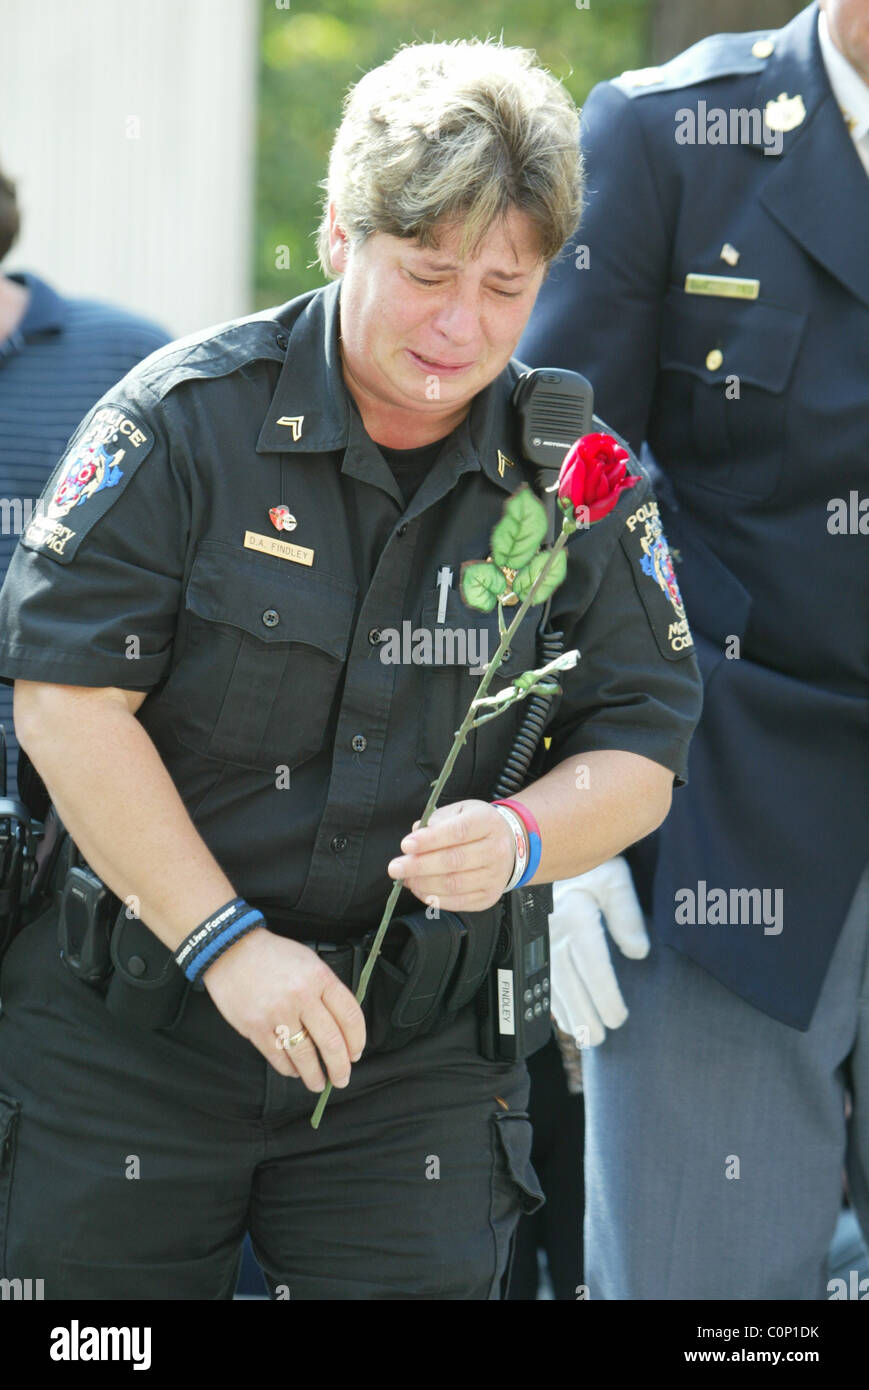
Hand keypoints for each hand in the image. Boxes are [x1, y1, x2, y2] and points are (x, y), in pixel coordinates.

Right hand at [202, 927, 365, 1091]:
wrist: (231, 951)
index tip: (356, 1053)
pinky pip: (278, 1057)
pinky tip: (295, 1070)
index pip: (350, 1016)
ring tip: (318, 1083)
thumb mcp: (309, 962)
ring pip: (305, 1056)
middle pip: (332, 1042)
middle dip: (341, 1067)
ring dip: (315, 1075)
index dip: (358, 1040)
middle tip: (343, 1078)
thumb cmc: (274, 956)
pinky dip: (290, 1069)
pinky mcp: (255, 1028)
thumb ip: (327, 990)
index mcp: (320, 978)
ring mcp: (277, 1013)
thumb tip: (343, 1026)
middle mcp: (301, 996)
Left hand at [387, 799, 514, 911]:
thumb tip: (415, 835)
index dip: (430, 840)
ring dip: (424, 884)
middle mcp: (496, 850)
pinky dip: (435, 898)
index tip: (406, 845)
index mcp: (488, 822)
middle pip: (454, 861)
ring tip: (405, 879)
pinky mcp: (489, 897)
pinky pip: (458, 902)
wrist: (513, 846)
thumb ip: (437, 819)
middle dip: (419, 866)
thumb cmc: (479, 826)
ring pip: (454, 884)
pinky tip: (420, 890)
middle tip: (395, 868)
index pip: (458, 832)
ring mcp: (495, 877)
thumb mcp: (462, 810)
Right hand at [549, 856, 648, 1046]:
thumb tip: (638, 952)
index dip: (604, 996)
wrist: (552, 849)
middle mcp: (555, 930)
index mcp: (577, 916)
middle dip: (584, 1013)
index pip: (592, 965)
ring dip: (567, 1012)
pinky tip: (561, 1016)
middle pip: (569, 981)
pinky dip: (551, 998)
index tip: (618, 1018)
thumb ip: (627, 916)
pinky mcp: (535, 938)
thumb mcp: (614, 881)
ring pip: (552, 981)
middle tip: (598, 1038)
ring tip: (582, 1035)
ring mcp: (542, 936)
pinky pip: (541, 974)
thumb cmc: (592, 864)